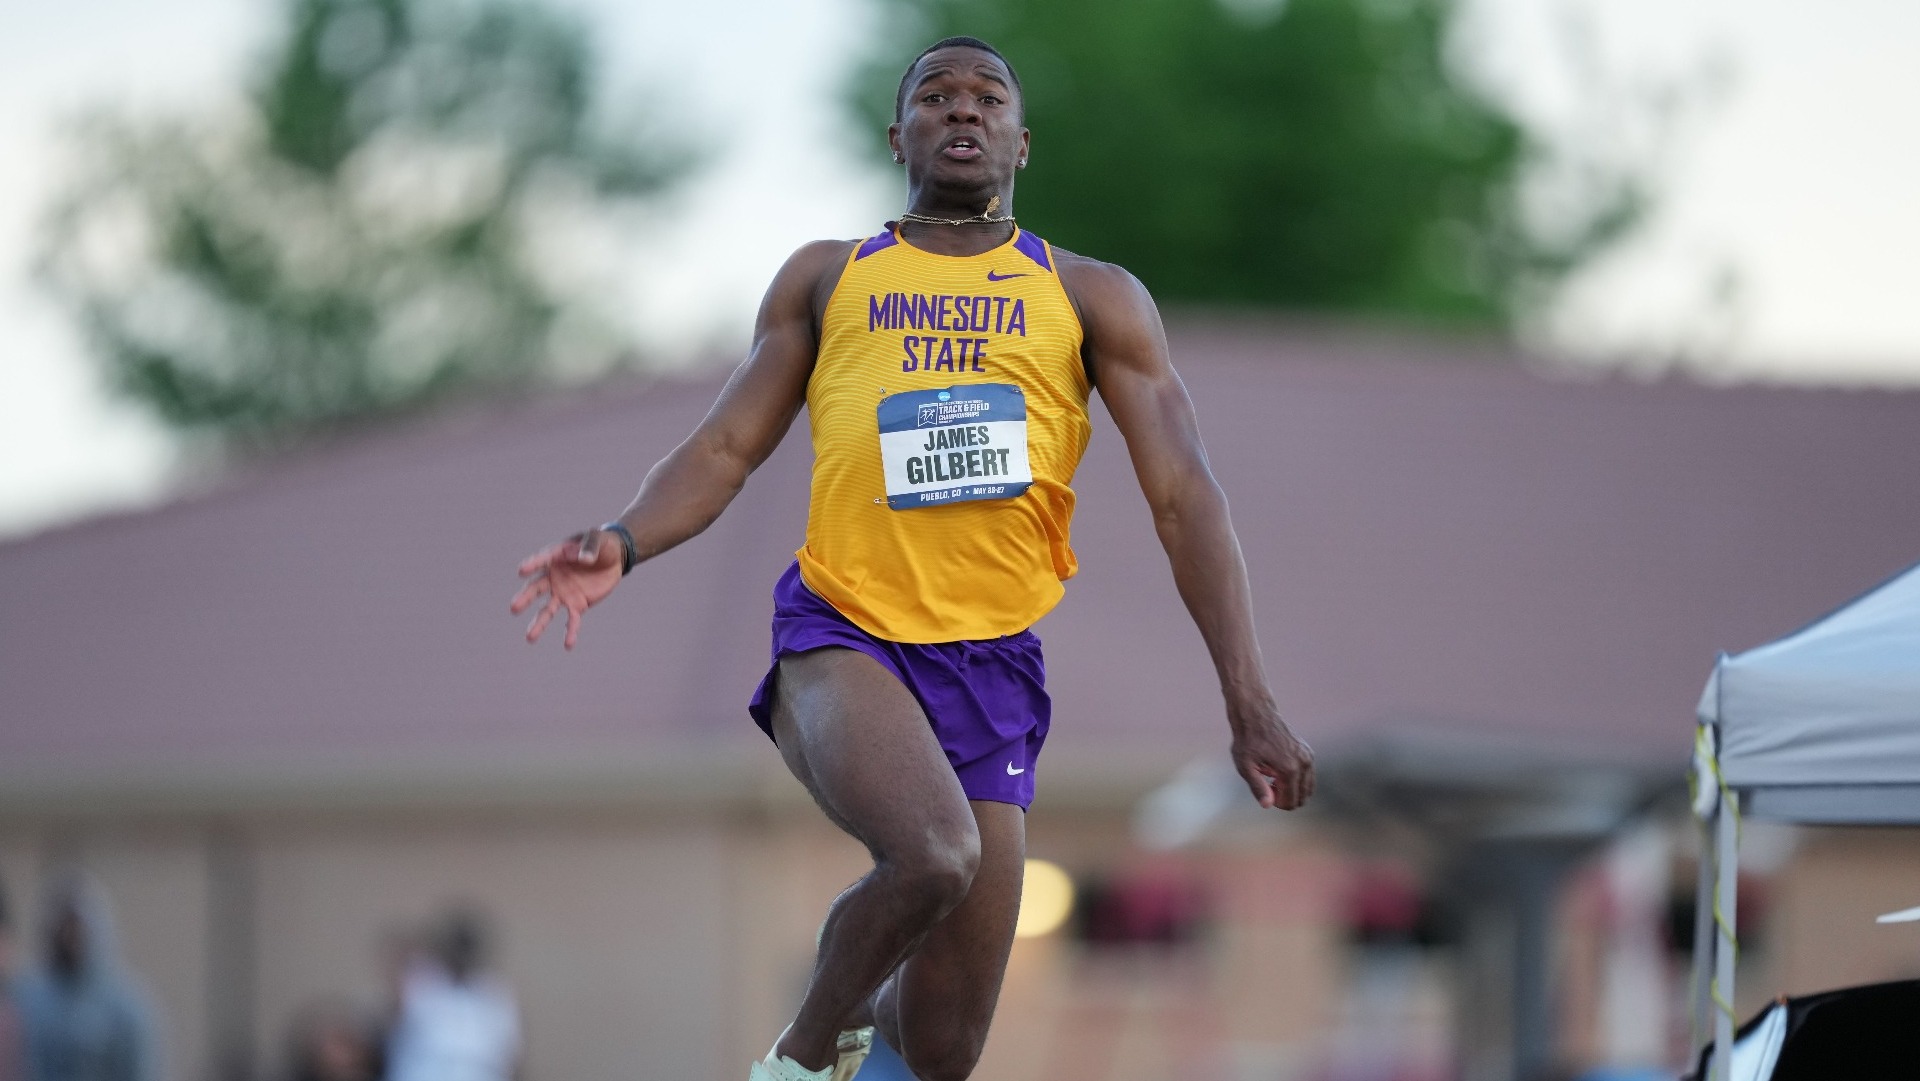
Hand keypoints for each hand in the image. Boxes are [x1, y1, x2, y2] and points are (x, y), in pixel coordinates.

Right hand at [510, 529, 624, 648]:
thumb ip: (589, 548)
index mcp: (555, 557)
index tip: (521, 570)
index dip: (532, 564)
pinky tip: (568, 645)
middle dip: (525, 598)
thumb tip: (585, 558)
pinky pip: (572, 620)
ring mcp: (563, 593)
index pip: (541, 560)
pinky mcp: (577, 605)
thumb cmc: (600, 544)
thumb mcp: (596, 540)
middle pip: (536, 589)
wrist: (613, 558)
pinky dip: (570, 632)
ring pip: (548, 610)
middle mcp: (553, 577)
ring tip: (530, 638)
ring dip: (539, 623)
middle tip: (514, 608)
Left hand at [1229, 704, 1314, 809]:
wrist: (1256, 716)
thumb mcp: (1245, 766)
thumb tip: (1268, 805)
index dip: (1276, 802)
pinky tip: (1279, 770)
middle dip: (1285, 798)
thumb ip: (1257, 787)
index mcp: (1289, 769)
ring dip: (1291, 789)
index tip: (1264, 787)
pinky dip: (1296, 780)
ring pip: (1307, 789)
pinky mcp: (1309, 753)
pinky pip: (1308, 777)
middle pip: (1302, 798)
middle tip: (1268, 783)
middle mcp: (1304, 764)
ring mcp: (1309, 757)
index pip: (1291, 803)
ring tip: (1273, 777)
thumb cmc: (1247, 741)